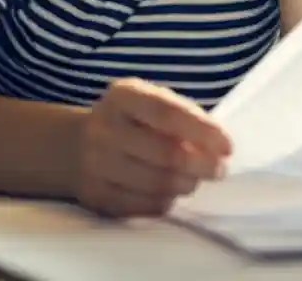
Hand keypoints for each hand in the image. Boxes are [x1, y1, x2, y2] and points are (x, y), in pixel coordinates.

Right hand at [73, 78, 231, 217]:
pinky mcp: (96, 196)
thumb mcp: (150, 103)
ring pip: (157, 184)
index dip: (202, 131)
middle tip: (219, 169)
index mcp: (123, 96)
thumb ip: (182, 117)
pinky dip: (166, 200)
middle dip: (202, 165)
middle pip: (165, 154)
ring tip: (193, 179)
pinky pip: (144, 205)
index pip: (167, 113)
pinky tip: (169, 191)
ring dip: (186, 184)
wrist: (74, 146)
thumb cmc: (130, 121)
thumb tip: (217, 148)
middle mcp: (104, 128)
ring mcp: (96, 165)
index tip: (228, 147)